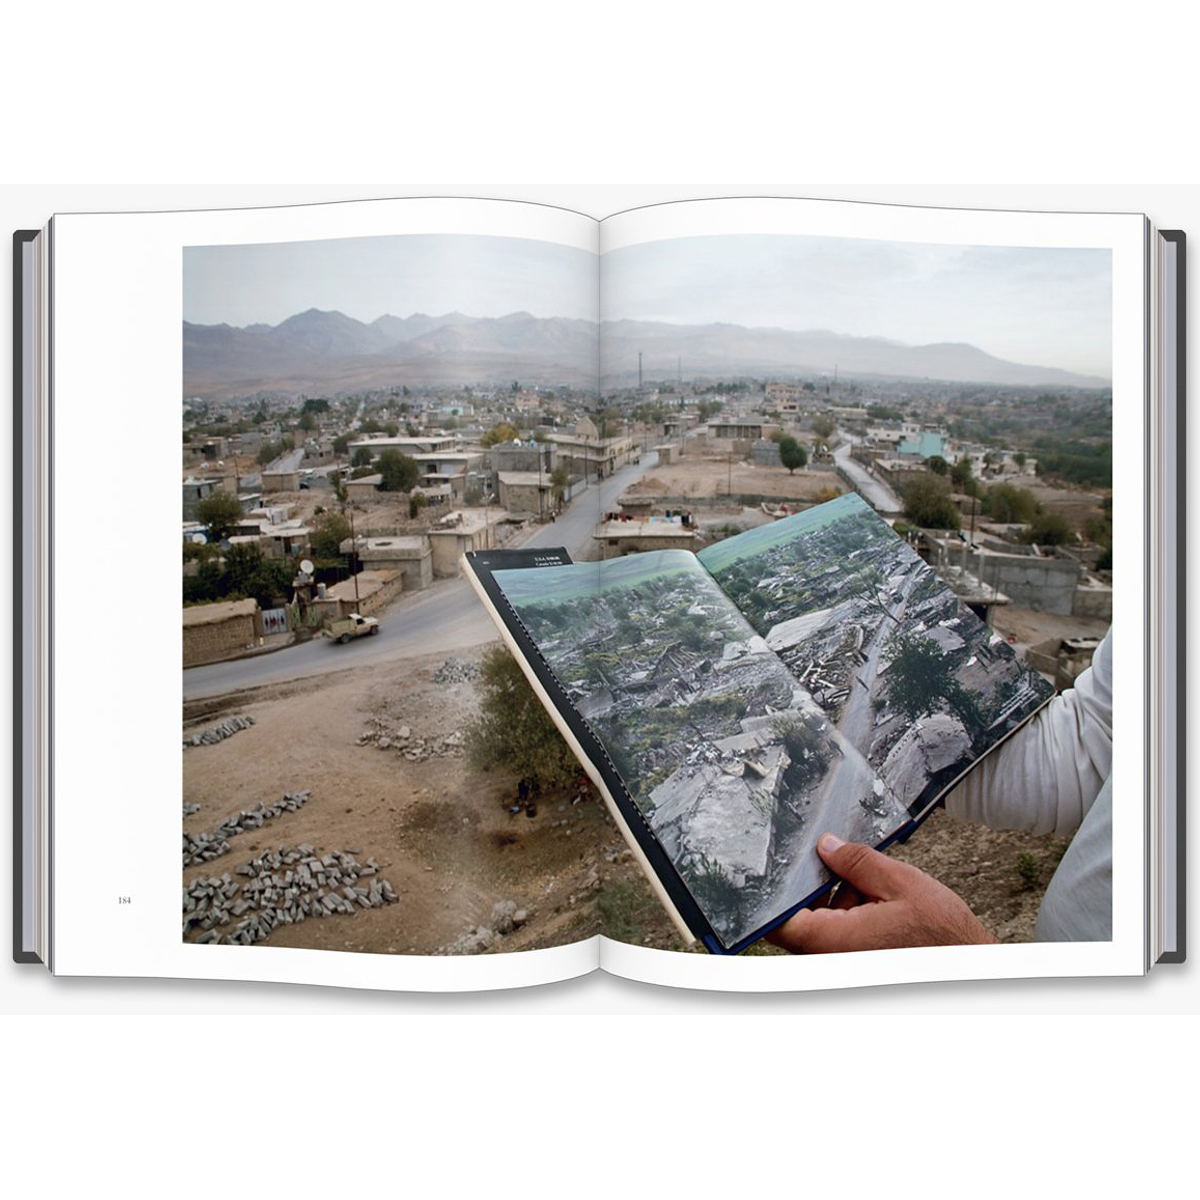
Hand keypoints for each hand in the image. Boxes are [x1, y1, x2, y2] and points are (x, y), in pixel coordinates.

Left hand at [769, 834, 997, 953]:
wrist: (971, 969)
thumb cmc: (944, 938)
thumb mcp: (901, 883)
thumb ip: (857, 861)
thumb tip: (826, 846)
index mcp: (835, 942)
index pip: (779, 922)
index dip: (770, 894)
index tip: (771, 869)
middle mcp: (833, 959)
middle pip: (798, 919)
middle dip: (812, 887)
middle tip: (834, 863)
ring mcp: (844, 963)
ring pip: (818, 925)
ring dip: (832, 900)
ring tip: (866, 884)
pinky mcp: (856, 963)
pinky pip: (836, 935)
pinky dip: (847, 913)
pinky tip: (872, 900)